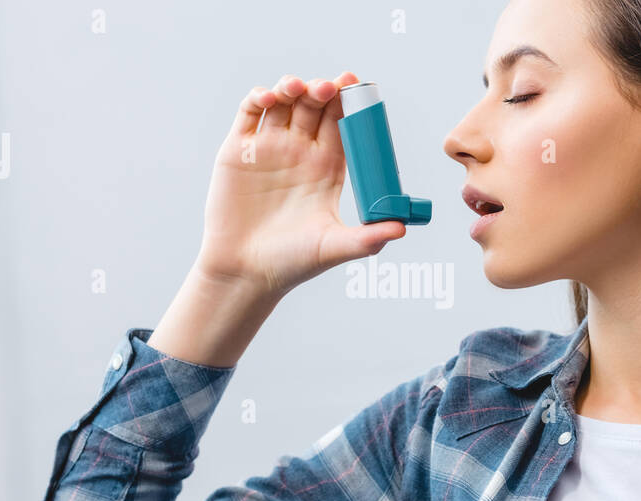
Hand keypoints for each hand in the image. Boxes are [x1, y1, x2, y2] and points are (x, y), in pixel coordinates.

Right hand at [196, 71, 406, 297]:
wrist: (244, 273)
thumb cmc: (291, 263)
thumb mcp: (334, 248)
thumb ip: (367, 239)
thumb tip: (402, 230)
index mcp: (327, 167)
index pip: (343, 124)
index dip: (350, 104)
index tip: (357, 88)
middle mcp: (300, 152)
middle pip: (315, 106)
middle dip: (324, 90)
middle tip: (330, 87)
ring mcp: (269, 148)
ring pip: (283, 102)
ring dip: (292, 86)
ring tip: (298, 88)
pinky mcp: (238, 150)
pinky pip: (249, 113)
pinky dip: (258, 97)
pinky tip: (267, 98)